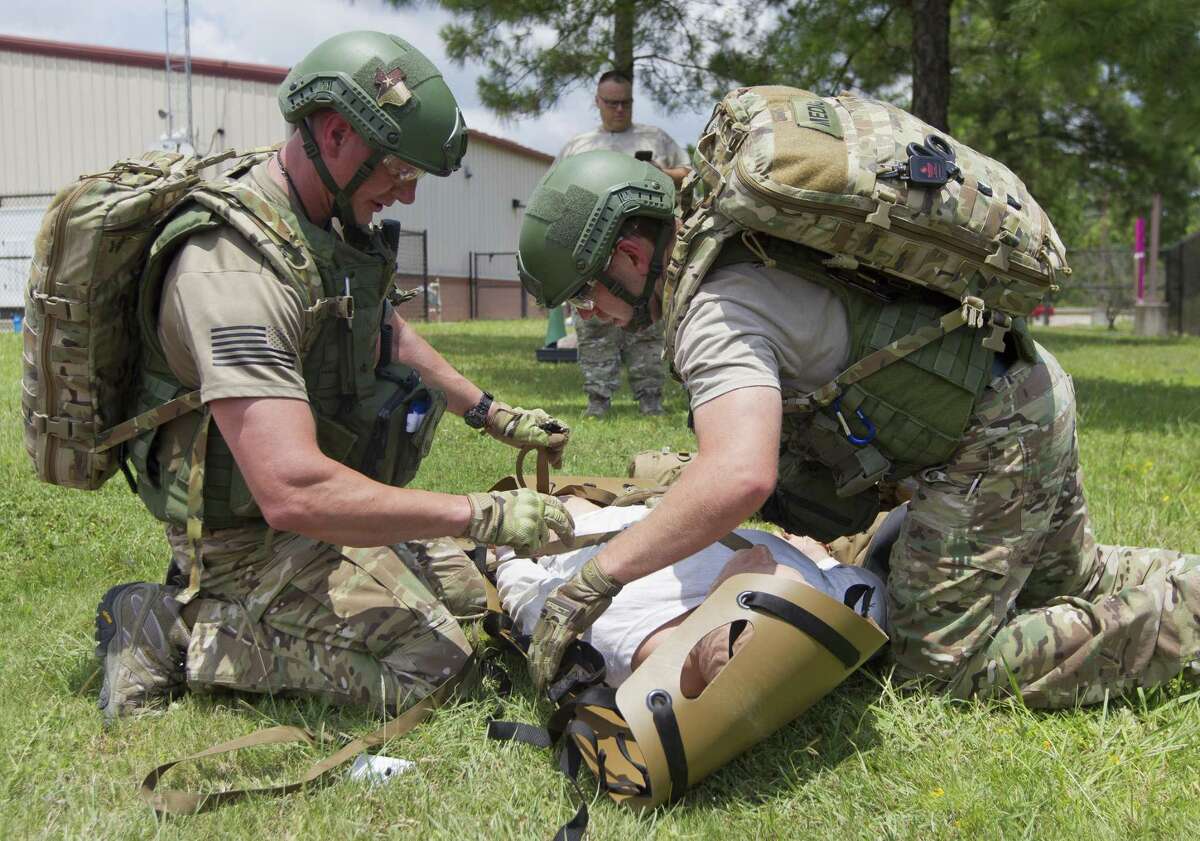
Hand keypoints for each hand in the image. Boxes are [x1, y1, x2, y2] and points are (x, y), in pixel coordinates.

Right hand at [464, 489, 573, 553]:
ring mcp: (534, 521)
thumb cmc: (492, 509)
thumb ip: (529, 507)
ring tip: (521, 543)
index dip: (565, 515)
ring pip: (545, 537)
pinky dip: (525, 550)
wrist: (480, 514)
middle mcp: (537, 507)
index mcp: (534, 497)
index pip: (557, 504)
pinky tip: (515, 548)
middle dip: (567, 532)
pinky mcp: (529, 535)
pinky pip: (533, 548)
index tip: (571, 523)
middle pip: (560, 520)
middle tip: (570, 541)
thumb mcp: (515, 500)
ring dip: (536, 543)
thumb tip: (539, 518)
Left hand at [485, 402, 569, 467]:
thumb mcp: (530, 435)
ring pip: (550, 440)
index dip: (561, 444)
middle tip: (553, 464)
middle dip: (557, 451)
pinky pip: (542, 441)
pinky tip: (546, 459)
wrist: (494, 420)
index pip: (563, 431)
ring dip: (553, 452)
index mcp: (545, 420)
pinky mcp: (530, 433)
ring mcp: (537, 428)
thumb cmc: (511, 427)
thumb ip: (547, 438)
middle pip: (558, 436)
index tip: (553, 456)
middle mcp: (544, 423)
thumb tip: (563, 440)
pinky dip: (546, 450)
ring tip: (554, 465)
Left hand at [528, 557, 621, 692]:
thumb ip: (564, 612)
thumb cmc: (586, 587)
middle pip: (538, 645)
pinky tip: (548, 674)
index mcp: (548, 610)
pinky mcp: (567, 629)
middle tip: (535, 680)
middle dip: (535, 664)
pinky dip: (552, 663)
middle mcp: (548, 617)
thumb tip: (566, 624)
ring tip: (540, 682)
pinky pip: (556, 650)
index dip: (535, 652)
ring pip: (544, 650)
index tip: (534, 665)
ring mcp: (556, 623)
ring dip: (541, 668)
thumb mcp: (568, 598)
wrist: (593, 581)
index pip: (538, 636)